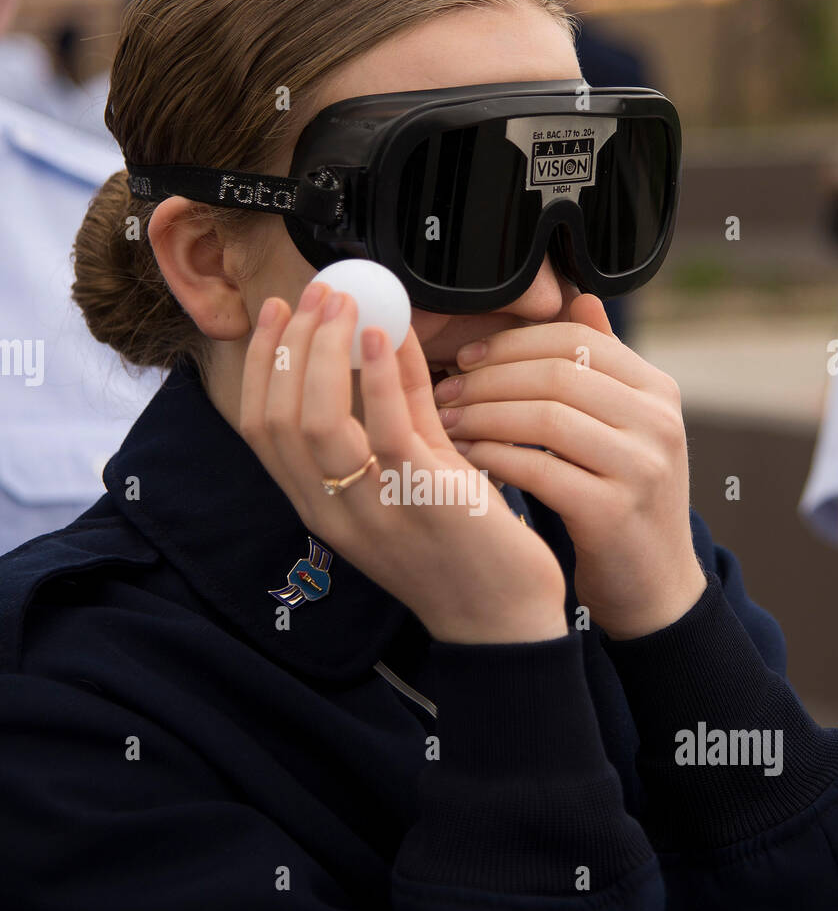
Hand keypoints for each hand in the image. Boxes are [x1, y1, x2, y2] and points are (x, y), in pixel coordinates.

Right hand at [239, 281, 568, 645]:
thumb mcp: (416, 472)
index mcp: (320, 508)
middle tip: (318, 291)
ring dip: (326, 350)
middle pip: (279, 419)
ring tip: (345, 302)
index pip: (260, 429)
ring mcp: (373, 513)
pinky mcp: (423, 503)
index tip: (277, 312)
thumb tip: (388, 334)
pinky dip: (380, 376)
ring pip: (319, 422)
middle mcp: (333, 514)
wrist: (505, 619)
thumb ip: (400, 410)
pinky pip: (387, 431)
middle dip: (291, 345)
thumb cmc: (461, 544)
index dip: (262, 363)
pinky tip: (385, 335)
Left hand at [432, 293, 706, 639]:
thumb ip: (599, 367)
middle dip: (489, 379)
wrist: (652, 585)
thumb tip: (576, 296)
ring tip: (445, 425)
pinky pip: (538, 469)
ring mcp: (641, 466)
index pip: (576, 338)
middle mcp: (658, 421)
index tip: (465, 357)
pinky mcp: (614, 511)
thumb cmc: (621, 499)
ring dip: (484, 417)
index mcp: (657, 390)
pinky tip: (465, 461)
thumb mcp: (623, 428)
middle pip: (557, 373)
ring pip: (545, 418)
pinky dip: (494, 460)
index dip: (511, 342)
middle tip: (443, 392)